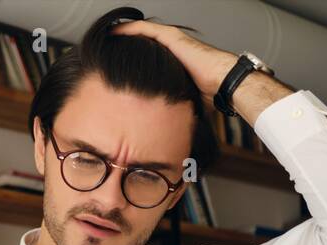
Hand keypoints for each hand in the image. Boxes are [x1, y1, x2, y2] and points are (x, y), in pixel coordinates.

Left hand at [112, 19, 238, 103]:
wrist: (223, 83)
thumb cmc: (208, 95)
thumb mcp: (181, 103)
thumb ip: (169, 110)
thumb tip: (160, 133)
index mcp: (171, 64)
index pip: (145, 61)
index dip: (128, 63)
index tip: (110, 69)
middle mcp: (170, 50)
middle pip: (141, 45)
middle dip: (122, 48)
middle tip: (103, 52)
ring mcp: (171, 42)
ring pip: (141, 34)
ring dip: (123, 35)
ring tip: (105, 38)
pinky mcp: (172, 37)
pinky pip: (145, 30)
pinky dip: (130, 29)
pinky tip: (115, 32)